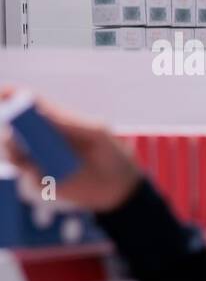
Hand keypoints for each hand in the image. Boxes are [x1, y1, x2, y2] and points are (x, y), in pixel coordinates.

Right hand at [0, 88, 139, 211]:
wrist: (120, 188)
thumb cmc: (111, 154)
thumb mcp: (96, 133)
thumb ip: (71, 121)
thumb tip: (42, 112)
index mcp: (55, 120)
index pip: (29, 103)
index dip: (11, 95)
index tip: (2, 92)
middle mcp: (42, 138)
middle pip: (13, 127)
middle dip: (8, 126)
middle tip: (15, 133)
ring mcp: (39, 159)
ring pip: (13, 152)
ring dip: (13, 151)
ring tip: (22, 154)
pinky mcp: (42, 180)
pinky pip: (27, 176)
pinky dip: (31, 174)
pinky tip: (43, 174)